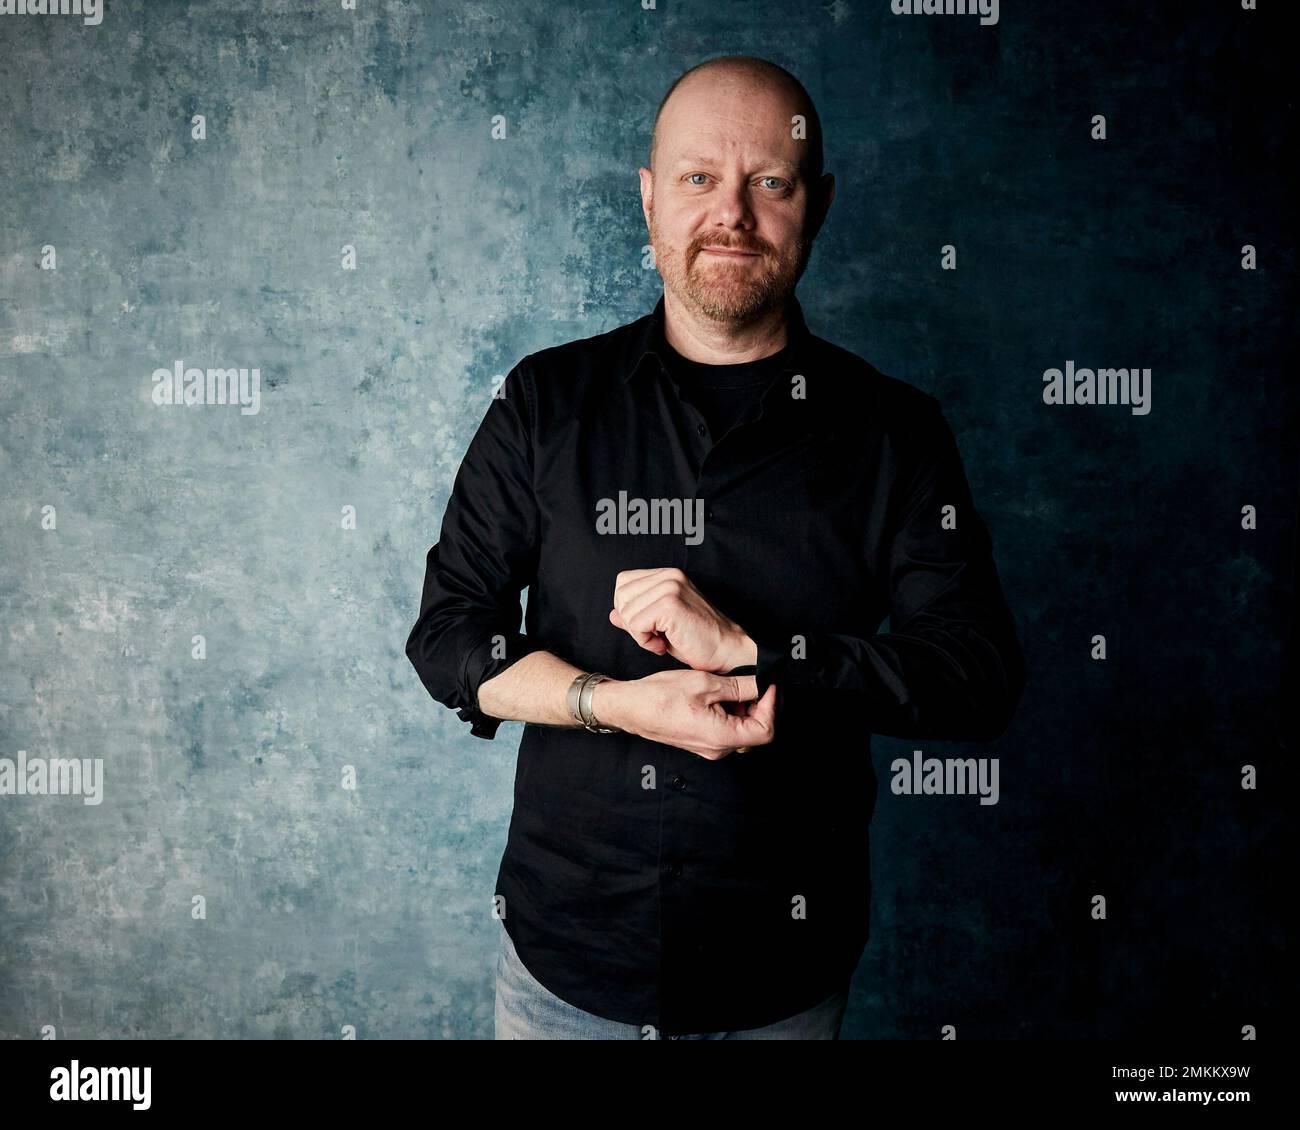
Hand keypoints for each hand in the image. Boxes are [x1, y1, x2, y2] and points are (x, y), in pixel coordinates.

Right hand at [595, 670, 776, 759]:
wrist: (631, 707)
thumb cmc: (660, 697)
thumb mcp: (705, 683)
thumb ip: (740, 686)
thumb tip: (763, 682)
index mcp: (721, 737)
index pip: (766, 729)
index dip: (773, 705)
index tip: (769, 684)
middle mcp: (718, 748)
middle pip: (756, 730)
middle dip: (761, 704)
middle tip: (759, 680)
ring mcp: (710, 747)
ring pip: (742, 728)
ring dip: (745, 706)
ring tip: (735, 683)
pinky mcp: (703, 741)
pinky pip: (727, 728)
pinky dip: (731, 710)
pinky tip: (720, 692)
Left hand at [609, 567, 757, 672]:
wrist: (726, 651)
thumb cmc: (696, 640)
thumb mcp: (661, 625)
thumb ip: (637, 615)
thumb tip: (613, 614)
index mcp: (668, 575)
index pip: (623, 583)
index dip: (630, 609)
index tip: (652, 625)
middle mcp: (669, 575)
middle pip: (621, 596)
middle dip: (632, 622)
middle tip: (658, 635)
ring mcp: (670, 587)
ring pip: (626, 612)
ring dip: (640, 634)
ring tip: (663, 639)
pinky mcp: (670, 603)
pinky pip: (635, 625)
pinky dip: (645, 641)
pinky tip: (664, 644)